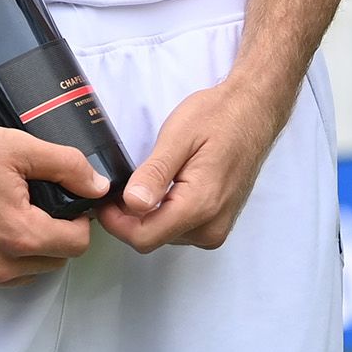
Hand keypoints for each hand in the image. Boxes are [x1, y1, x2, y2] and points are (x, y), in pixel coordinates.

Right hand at [0, 110, 108, 288]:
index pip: (77, 243)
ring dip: (27, 249)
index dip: (77, 218)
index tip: (64, 201)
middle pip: (53, 260)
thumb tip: (98, 185)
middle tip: (34, 202)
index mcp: (20, 235)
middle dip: (53, 233)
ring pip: (26, 272)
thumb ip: (66, 165)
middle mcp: (0, 265)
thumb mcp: (17, 146)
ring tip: (7, 211)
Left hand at [98, 81, 284, 254]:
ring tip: (138, 181)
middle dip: (127, 218)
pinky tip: (157, 188)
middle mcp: (210, 228)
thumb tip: (132, 204)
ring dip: (144, 215)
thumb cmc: (215, 118)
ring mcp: (216, 228)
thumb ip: (155, 174)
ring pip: (164, 234)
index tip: (100, 198)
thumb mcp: (177, 138)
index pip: (145, 237)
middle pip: (152, 238)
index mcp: (200, 206)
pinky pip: (179, 228)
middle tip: (113, 184)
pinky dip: (161, 212)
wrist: (251, 114)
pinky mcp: (216, 222)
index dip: (115, 222)